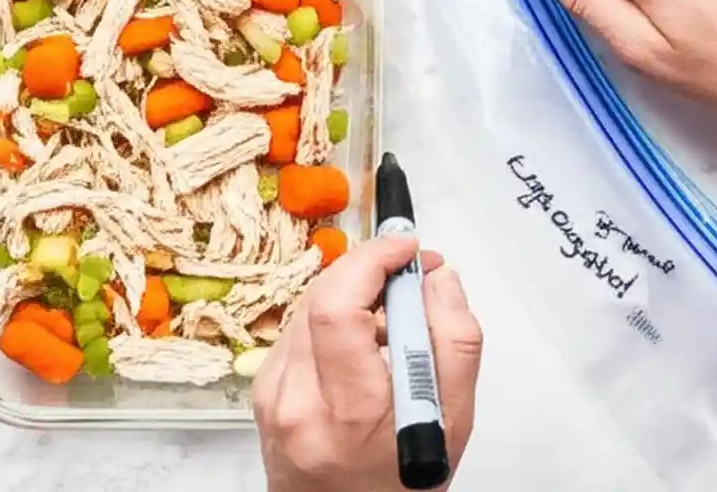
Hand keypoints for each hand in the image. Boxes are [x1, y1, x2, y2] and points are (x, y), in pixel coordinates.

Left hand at [254, 237, 482, 491]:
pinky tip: (359, 344)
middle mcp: (296, 400)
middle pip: (319, 298)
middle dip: (367, 270)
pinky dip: (330, 323)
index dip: (372, 261)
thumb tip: (438, 280)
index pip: (337, 306)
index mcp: (347, 410)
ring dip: (350, 296)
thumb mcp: (451, 424)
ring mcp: (272, 396)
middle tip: (407, 274)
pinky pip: (296, 333)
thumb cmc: (401, 484)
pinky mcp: (262, 392)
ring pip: (307, 310)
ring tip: (391, 318)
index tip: (406, 249)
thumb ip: (453, 345)